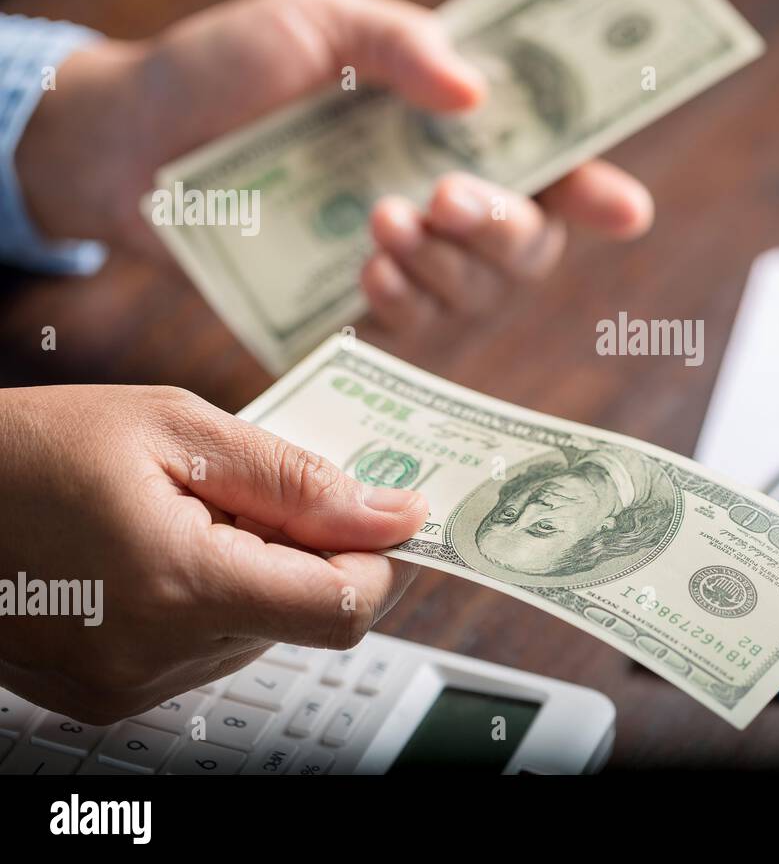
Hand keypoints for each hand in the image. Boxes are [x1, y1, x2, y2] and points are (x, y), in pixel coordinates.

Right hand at [0, 384, 427, 723]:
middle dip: (303, 554)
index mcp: (180, 588)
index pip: (342, 610)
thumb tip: (394, 515)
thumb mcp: (178, 429)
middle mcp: (157, 658)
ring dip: (254, 574)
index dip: (374, 559)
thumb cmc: (33, 450)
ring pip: (260, 633)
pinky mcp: (108, 697)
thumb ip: (298, 480)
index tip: (368, 515)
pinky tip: (156, 555)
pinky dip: (209, 601)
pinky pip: (208, 650)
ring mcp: (128, 688)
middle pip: (304, 619)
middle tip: (240, 494)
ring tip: (180, 519)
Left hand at [15, 0, 652, 322]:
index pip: (553, 162)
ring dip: (446, 265)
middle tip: (449, 200)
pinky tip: (367, 276)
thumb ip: (395, 43)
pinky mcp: (357, 305)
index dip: (597, 190)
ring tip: (383, 223)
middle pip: (531, 241)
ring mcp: (407, 256)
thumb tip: (476, 96)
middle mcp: (446, 196)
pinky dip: (404, 305)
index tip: (624, 207)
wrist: (132, 141)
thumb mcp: (313, 23)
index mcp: (453, 126)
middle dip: (504, 227)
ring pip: (480, 293)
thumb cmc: (226, 70)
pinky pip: (415, 330)